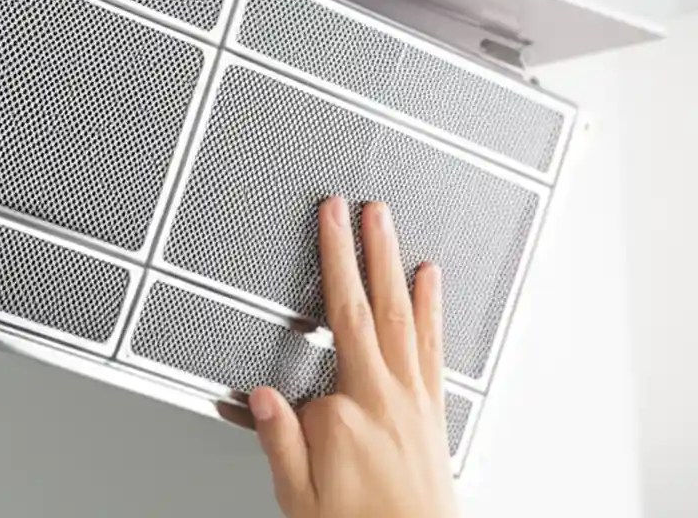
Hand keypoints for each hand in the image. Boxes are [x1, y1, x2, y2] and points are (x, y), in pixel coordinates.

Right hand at [249, 197, 455, 517]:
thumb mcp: (303, 499)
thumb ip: (281, 443)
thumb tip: (263, 398)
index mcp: (346, 420)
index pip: (307, 383)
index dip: (285, 393)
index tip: (268, 388)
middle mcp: (386, 399)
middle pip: (367, 310)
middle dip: (355, 253)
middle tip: (350, 209)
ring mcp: (415, 399)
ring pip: (403, 314)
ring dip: (392, 262)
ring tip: (385, 223)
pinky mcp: (434, 407)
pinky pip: (431, 341)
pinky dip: (430, 304)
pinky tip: (430, 278)